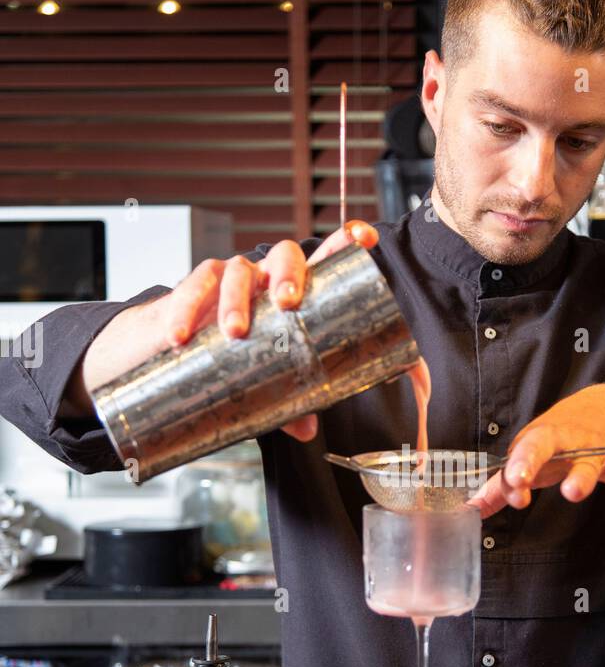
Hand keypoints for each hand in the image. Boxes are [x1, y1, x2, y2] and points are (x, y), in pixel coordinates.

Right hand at [163, 220, 378, 440]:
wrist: (179, 344)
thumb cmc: (236, 354)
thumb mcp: (266, 378)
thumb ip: (288, 402)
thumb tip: (307, 430)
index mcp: (295, 292)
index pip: (324, 260)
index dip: (345, 243)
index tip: (365, 236)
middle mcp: (268, 277)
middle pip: (285, 256)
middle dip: (289, 275)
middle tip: (288, 303)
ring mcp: (233, 276)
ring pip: (238, 272)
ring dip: (237, 300)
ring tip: (235, 331)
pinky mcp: (197, 284)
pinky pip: (195, 288)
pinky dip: (187, 311)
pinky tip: (182, 336)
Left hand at [467, 383, 604, 518]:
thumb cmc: (563, 438)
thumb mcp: (530, 458)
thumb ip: (502, 487)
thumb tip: (471, 509)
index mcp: (533, 442)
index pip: (515, 461)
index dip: (511, 478)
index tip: (512, 495)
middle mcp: (560, 441)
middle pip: (540, 447)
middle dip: (527, 461)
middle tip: (518, 480)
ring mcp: (592, 445)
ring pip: (586, 461)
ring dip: (580, 476)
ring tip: (574, 491)